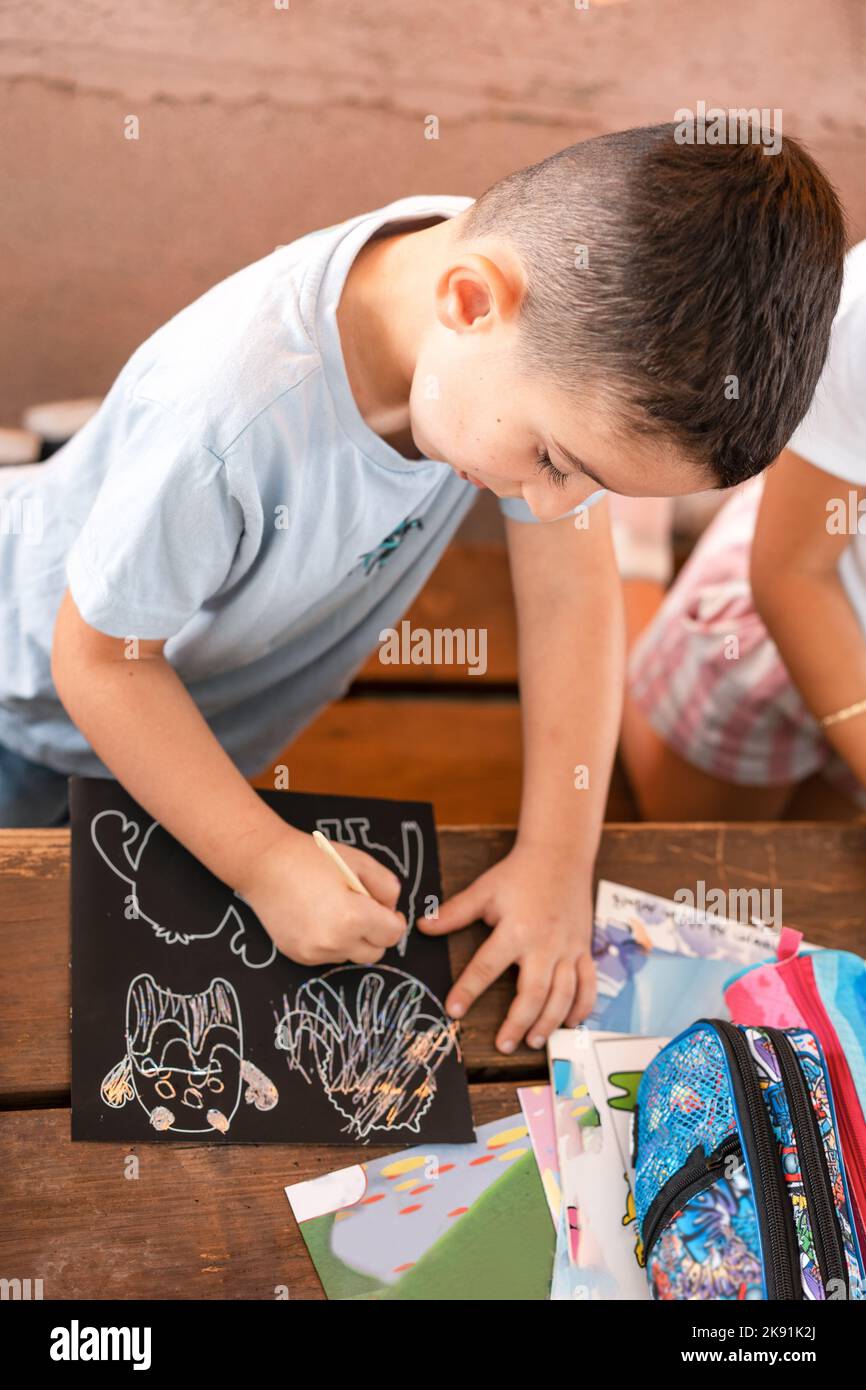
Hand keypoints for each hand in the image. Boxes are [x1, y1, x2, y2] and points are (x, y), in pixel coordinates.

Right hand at [236, 826, 405, 965]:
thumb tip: (391, 909)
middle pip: (375, 952)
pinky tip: (318, 917)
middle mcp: (333, 942)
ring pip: (351, 955)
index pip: (392, 935)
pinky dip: (332, 942)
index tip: (387, 909)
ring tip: (337, 910)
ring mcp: (313, 953)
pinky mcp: (298, 956)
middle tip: (364, 909)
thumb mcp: (360, 861)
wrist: (263, 864)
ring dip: (353, 939)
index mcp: (352, 918)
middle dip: (376, 933)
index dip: (395, 920)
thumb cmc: (311, 857)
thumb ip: (388, 887)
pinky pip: (328, 956)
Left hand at [418, 842, 595, 1052]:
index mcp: (515, 931)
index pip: (486, 967)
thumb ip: (454, 913)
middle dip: (517, 1023)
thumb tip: (423, 926)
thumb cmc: (519, 873)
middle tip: (503, 1044)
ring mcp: (568, 949)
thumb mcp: (484, 891)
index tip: (453, 1011)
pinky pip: (588, 984)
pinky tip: (571, 1023)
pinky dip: (582, 1007)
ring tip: (533, 1040)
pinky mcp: (584, 949)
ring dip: (549, 1022)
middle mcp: (544, 945)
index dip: (468, 991)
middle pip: (532, 993)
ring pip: (562, 995)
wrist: (560, 855)